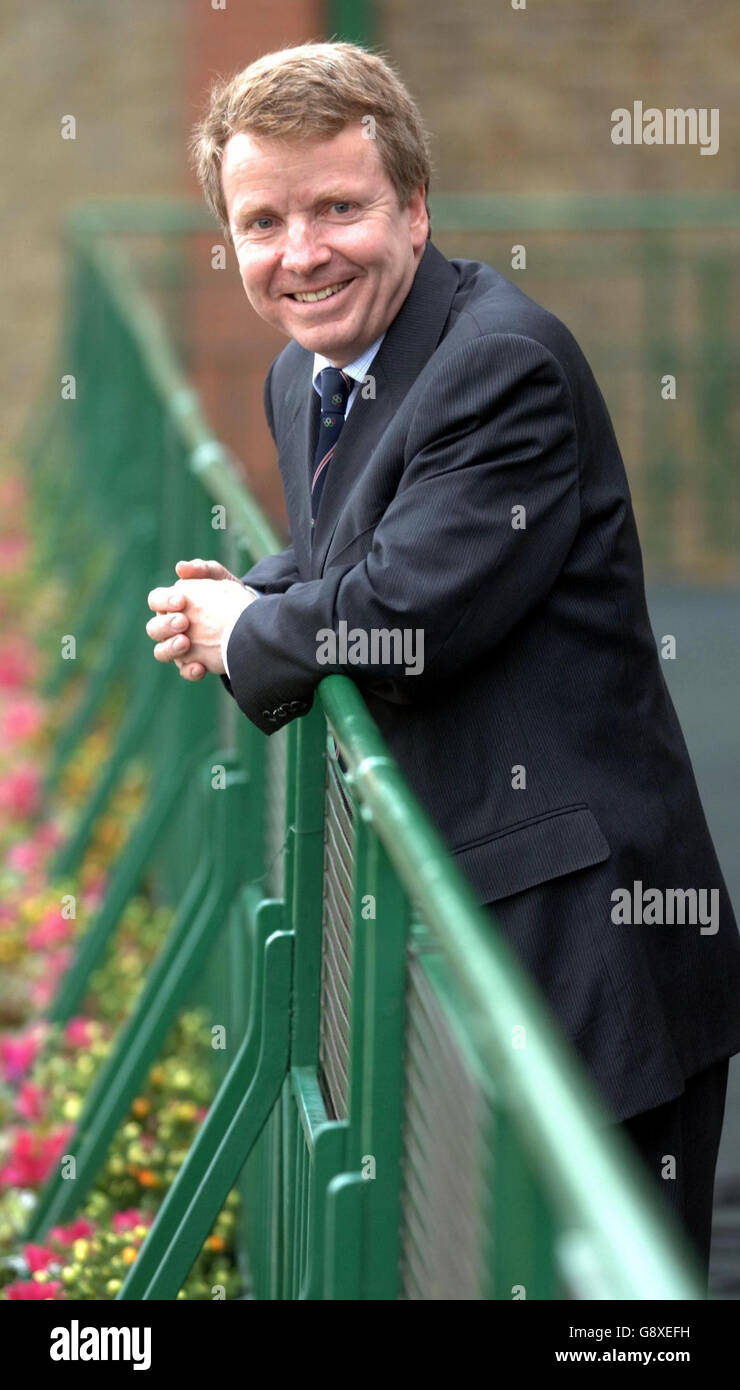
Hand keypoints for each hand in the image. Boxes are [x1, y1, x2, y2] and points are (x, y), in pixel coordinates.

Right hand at [146, 558, 254, 681]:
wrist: (250, 618)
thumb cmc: (227, 595)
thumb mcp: (220, 579)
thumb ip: (203, 569)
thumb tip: (180, 568)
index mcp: (170, 603)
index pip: (155, 600)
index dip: (163, 601)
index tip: (182, 600)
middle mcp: (170, 627)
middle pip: (154, 629)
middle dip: (166, 625)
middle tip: (184, 622)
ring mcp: (179, 647)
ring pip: (161, 652)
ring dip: (170, 648)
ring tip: (186, 643)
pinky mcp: (194, 663)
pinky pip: (185, 671)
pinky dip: (190, 670)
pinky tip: (201, 667)